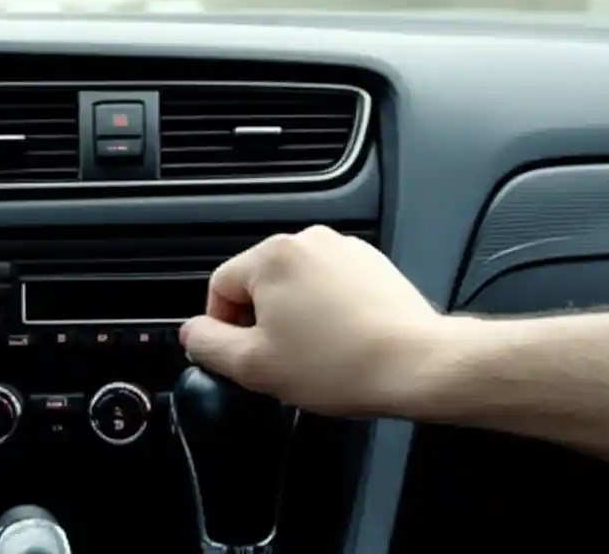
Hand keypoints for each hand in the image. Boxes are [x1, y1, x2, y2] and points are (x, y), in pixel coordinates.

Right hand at [179, 225, 448, 416]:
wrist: (417, 365)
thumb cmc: (339, 365)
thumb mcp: (253, 366)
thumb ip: (208, 344)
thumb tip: (192, 332)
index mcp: (272, 256)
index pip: (220, 287)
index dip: (223, 329)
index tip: (243, 357)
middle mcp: (308, 242)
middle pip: (259, 284)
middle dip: (262, 323)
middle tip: (281, 361)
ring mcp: (344, 250)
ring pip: (296, 287)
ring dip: (295, 318)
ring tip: (317, 354)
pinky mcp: (373, 265)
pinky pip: (330, 287)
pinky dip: (328, 313)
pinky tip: (342, 343)